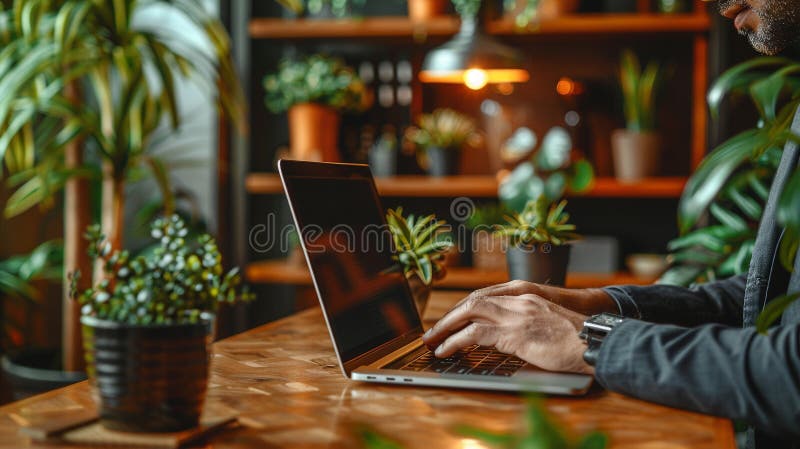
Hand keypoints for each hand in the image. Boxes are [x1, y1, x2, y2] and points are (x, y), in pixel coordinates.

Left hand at [422, 283, 594, 374]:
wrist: (596, 341)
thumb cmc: (578, 338)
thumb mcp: (548, 324)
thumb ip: (525, 325)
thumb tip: (504, 342)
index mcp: (527, 295)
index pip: (486, 295)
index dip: (464, 307)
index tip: (451, 318)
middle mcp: (519, 300)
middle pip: (473, 301)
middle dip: (450, 315)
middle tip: (434, 330)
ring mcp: (516, 314)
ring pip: (470, 313)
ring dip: (447, 327)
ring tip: (433, 341)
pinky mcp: (515, 333)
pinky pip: (475, 334)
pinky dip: (456, 341)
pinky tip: (447, 350)